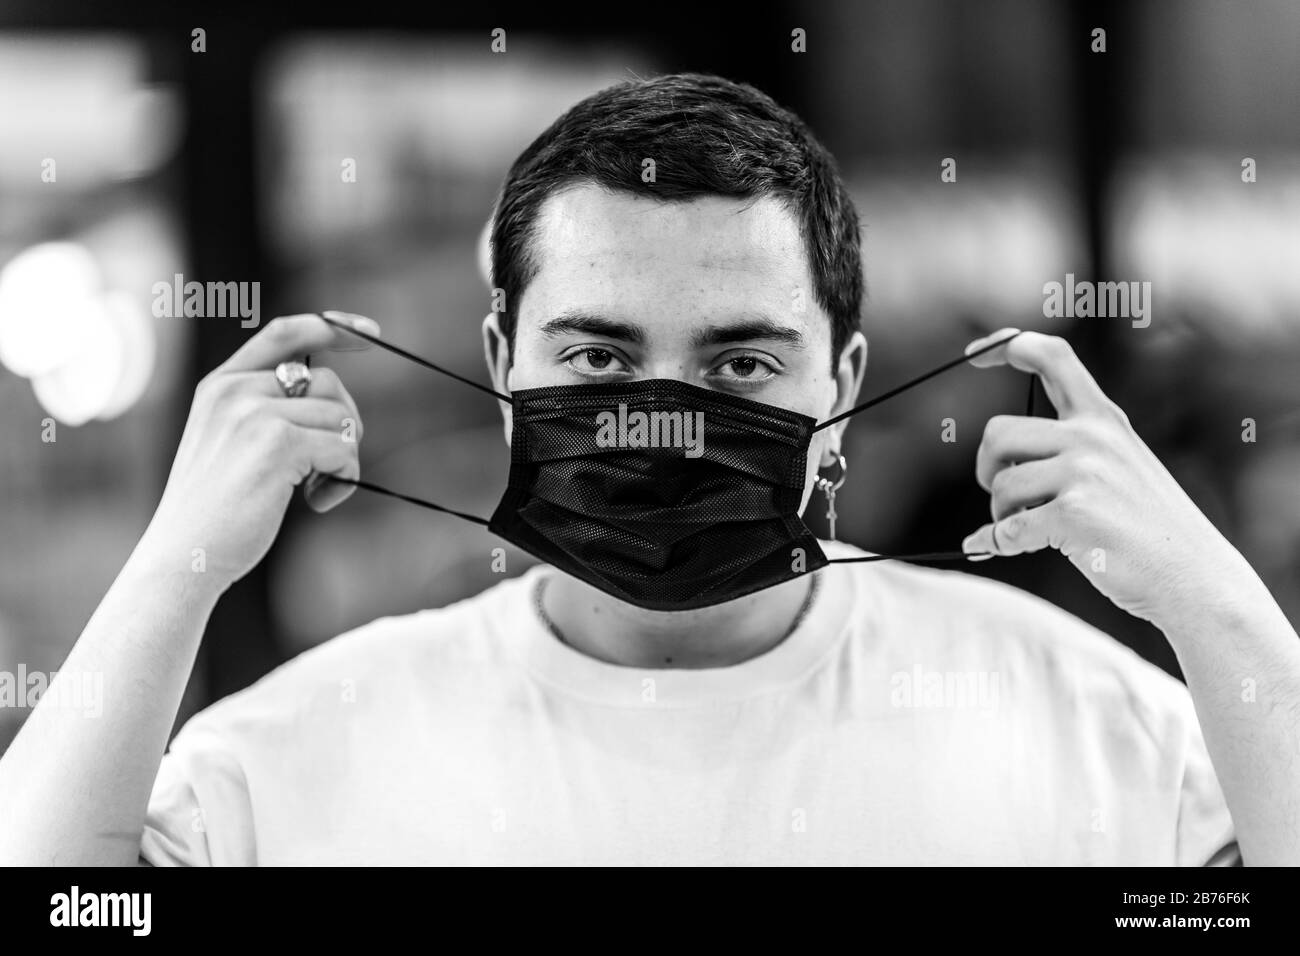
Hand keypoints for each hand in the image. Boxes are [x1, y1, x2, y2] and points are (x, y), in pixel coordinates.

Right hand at [140, 312, 375, 590]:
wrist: (183, 556)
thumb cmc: (213, 512)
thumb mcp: (227, 443)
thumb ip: (263, 411)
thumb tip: (334, 401)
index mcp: (221, 385)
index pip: (285, 333)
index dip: (333, 327)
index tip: (371, 332)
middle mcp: (236, 391)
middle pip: (328, 382)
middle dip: (344, 424)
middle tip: (327, 465)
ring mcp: (255, 414)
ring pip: (342, 418)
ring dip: (344, 458)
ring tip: (315, 489)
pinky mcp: (279, 444)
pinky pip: (345, 449)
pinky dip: (343, 480)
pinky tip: (316, 502)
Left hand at [960, 328, 1252, 626]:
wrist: (1193, 576)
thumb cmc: (1148, 527)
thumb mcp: (1121, 465)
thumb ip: (1067, 450)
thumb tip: (994, 467)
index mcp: (1103, 419)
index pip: (1053, 358)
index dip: (1007, 347)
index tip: (975, 353)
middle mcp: (1093, 437)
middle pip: (998, 433)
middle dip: (988, 470)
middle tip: (1004, 499)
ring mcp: (1085, 474)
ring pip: (1001, 486)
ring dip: (1001, 515)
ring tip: (1028, 530)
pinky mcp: (1075, 514)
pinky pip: (1007, 529)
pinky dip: (994, 544)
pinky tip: (996, 549)